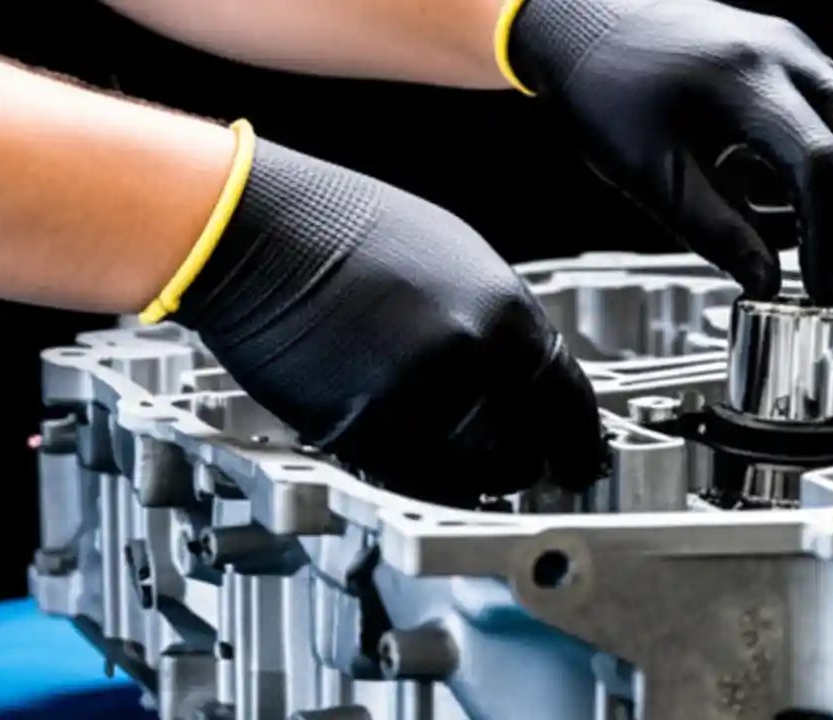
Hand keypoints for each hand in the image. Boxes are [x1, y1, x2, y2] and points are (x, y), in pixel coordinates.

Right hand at [153, 124, 604, 505]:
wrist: (252, 230)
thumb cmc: (341, 230)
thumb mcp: (451, 255)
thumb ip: (497, 319)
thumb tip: (525, 373)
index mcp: (501, 304)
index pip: (568, 398)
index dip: (578, 440)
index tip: (580, 461)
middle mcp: (468, 352)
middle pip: (525, 446)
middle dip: (528, 462)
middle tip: (526, 468)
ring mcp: (415, 394)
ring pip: (470, 473)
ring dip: (474, 476)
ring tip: (463, 461)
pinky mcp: (360, 428)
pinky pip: (412, 475)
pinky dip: (422, 474)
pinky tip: (416, 453)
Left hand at [501, 0, 832, 303]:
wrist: (584, 29)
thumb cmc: (606, 97)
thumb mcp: (654, 179)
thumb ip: (716, 234)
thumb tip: (766, 283)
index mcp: (748, 82)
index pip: (820, 165)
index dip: (830, 236)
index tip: (822, 286)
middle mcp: (783, 53)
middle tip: (788, 240)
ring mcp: (791, 44)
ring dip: (827, 173)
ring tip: (753, 194)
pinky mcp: (785, 49)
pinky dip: (813, 145)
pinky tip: (756, 165)